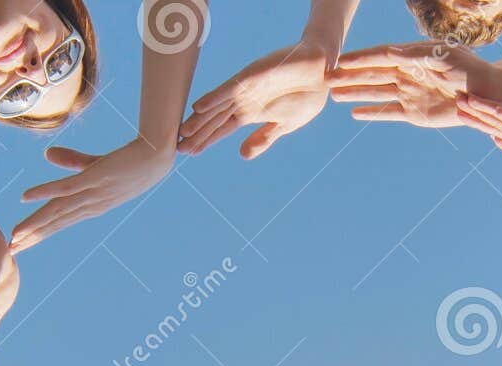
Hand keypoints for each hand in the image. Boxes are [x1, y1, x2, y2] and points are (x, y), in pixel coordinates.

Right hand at [12, 140, 174, 251]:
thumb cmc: (129, 161)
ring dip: (35, 224)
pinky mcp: (95, 176)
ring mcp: (93, 192)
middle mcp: (91, 205)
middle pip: (56, 223)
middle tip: (11, 250)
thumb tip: (47, 154)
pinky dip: (45, 192)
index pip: (60, 223)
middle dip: (33, 237)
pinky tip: (25, 197)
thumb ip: (71, 161)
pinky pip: (66, 187)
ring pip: (58, 211)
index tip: (20, 245)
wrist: (156, 154)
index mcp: (91, 206)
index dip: (39, 233)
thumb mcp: (95, 164)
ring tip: (16, 235)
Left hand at [179, 42, 331, 157]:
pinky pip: (229, 88)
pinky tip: (199, 107)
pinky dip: (214, 97)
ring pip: (217, 105)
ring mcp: (246, 88)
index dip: (205, 140)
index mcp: (250, 113)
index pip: (221, 129)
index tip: (189, 152)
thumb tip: (241, 155)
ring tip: (182, 131)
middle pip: (214, 119)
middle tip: (177, 147)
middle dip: (196, 133)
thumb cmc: (306, 96)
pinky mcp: (252, 76)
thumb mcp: (284, 125)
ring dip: (200, 118)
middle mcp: (243, 100)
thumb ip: (263, 139)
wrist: (323, 73)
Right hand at [328, 43, 501, 128]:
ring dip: (355, 92)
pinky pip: (389, 112)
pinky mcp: (415, 113)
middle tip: (326, 78)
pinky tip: (355, 112)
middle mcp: (407, 74)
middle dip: (350, 76)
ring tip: (333, 93)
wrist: (487, 93)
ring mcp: (409, 93)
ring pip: (376, 92)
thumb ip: (417, 55)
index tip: (339, 60)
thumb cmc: (470, 69)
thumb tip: (392, 52)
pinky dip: (373, 112)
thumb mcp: (445, 57)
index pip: (380, 57)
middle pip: (372, 74)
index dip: (359, 59)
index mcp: (412, 57)